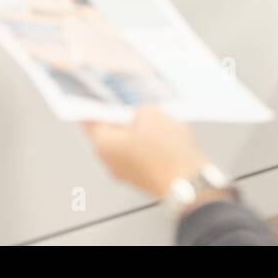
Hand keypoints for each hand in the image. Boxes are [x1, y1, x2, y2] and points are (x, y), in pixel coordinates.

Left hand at [84, 107, 209, 199]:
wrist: (187, 182)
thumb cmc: (165, 153)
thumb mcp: (151, 114)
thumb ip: (139, 109)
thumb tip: (140, 113)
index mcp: (103, 145)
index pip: (90, 119)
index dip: (98, 104)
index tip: (102, 96)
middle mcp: (110, 162)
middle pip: (110, 133)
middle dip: (123, 118)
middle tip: (136, 104)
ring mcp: (127, 173)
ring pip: (128, 145)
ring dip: (139, 133)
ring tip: (158, 121)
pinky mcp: (144, 179)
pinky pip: (143, 156)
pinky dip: (151, 146)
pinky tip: (166, 138)